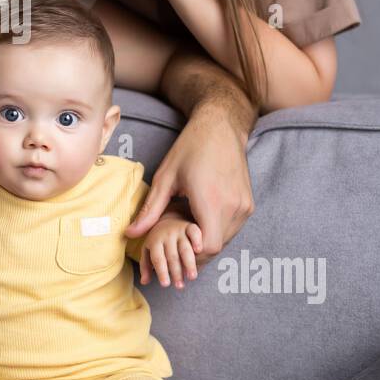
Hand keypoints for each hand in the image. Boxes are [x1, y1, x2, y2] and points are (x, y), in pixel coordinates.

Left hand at [125, 107, 253, 265]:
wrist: (221, 127)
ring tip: (186, 225)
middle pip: (216, 247)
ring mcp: (245, 206)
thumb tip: (130, 233)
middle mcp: (234, 207)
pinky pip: (232, 229)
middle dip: (194, 249)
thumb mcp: (166, 177)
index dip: (189, 252)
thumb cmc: (191, 147)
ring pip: (226, 240)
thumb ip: (150, 210)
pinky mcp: (249, 204)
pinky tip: (200, 218)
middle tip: (174, 238)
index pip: (207, 247)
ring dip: (205, 240)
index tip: (173, 245)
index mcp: (213, 201)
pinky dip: (216, 230)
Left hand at [138, 212, 202, 288]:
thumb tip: (144, 282)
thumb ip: (146, 264)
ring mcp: (179, 229)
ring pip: (184, 248)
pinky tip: (199, 250)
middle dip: (176, 272)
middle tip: (179, 286)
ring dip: (189, 263)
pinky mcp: (190, 225)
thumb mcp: (149, 247)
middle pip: (172, 256)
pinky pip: (194, 232)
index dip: (161, 271)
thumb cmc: (159, 236)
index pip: (157, 258)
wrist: (169, 213)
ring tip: (192, 277)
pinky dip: (197, 241)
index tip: (165, 285)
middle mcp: (166, 234)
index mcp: (154, 239)